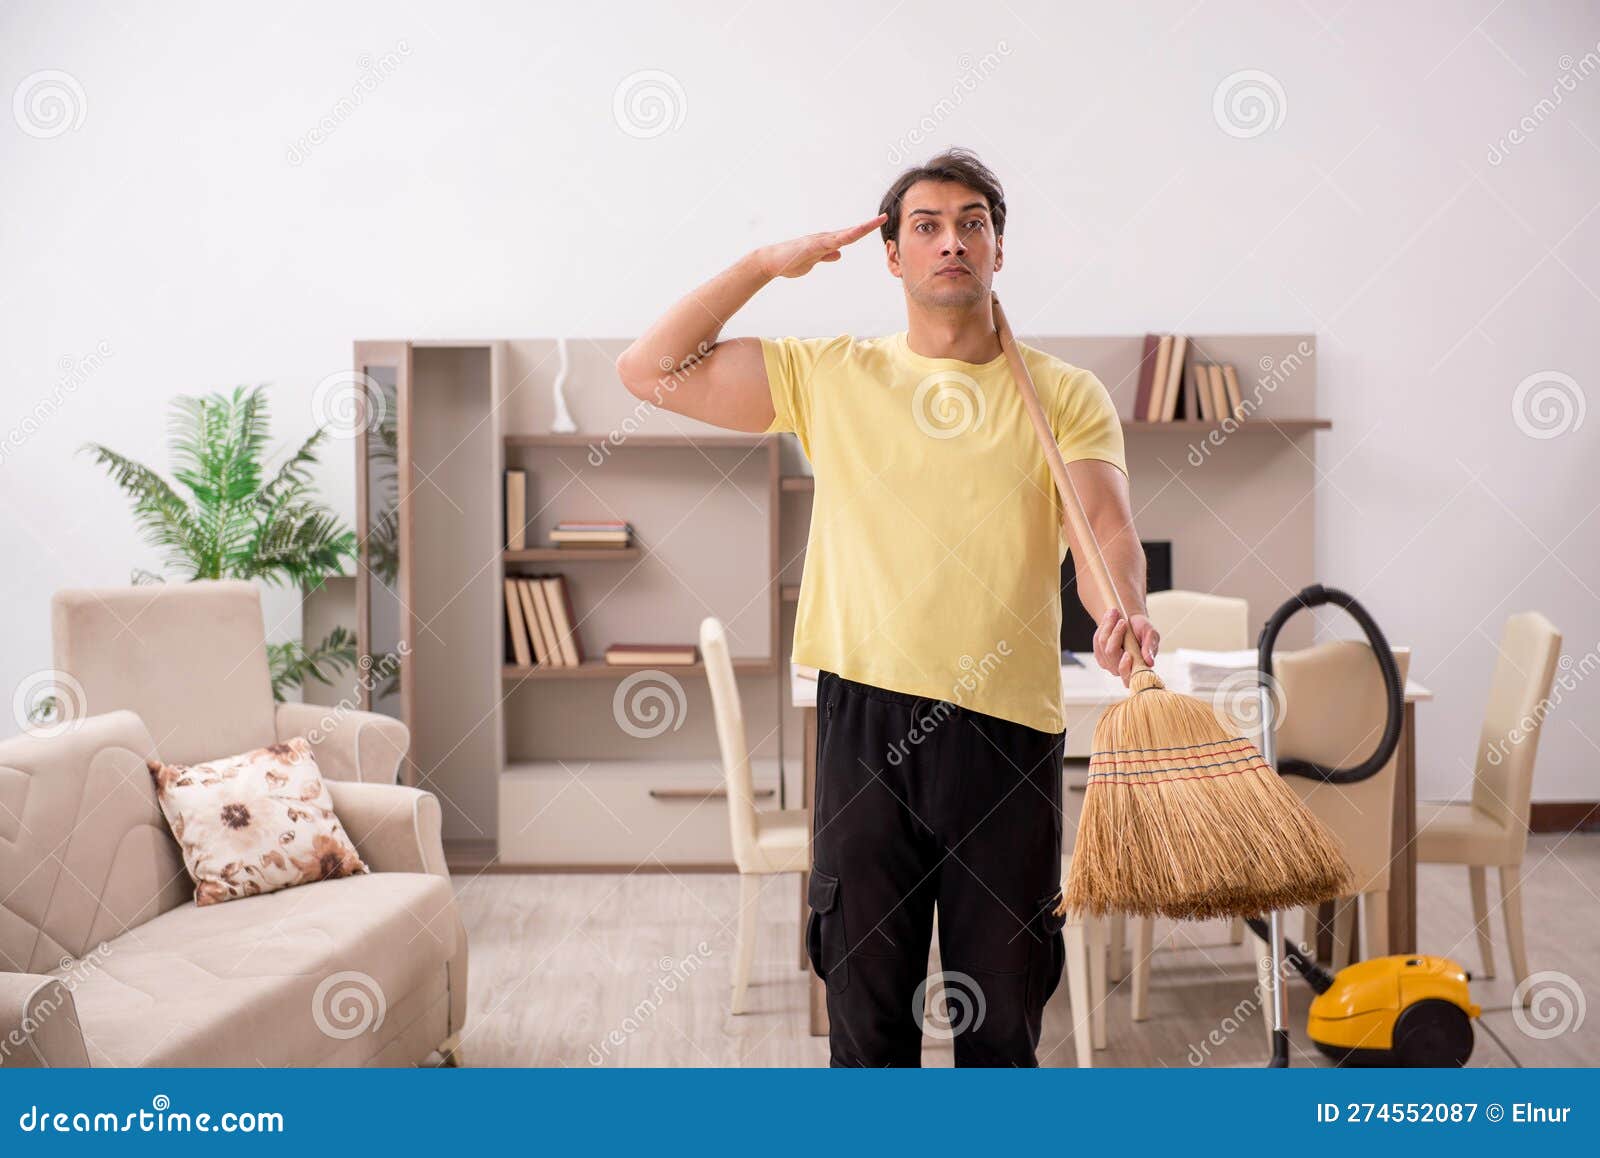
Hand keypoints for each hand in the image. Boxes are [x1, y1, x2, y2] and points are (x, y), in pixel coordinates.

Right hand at [755, 213, 887, 278]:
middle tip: (884, 217)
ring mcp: (818, 241)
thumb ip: (826, 256)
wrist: (771, 262)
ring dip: (859, 229)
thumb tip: (839, 254)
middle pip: (851, 232)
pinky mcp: (811, 246)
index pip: (850, 237)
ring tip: (874, 222)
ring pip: (844, 234)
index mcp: (827, 244)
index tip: (878, 223)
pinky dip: (842, 238)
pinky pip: (830, 242)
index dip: (864, 230)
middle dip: (868, 226)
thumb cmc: (790, 261)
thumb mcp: (813, 261)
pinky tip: (852, 234)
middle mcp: (825, 239)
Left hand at [1092, 608, 1159, 687]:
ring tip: (1116, 613)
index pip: (1128, 677)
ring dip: (1109, 625)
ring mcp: (1109, 663)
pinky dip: (1104, 626)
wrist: (1131, 622)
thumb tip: (1150, 662)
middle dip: (1116, 634)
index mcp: (1137, 668)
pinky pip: (1097, 640)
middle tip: (1123, 621)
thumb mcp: (1151, 634)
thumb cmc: (1143, 630)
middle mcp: (1121, 669)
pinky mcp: (1100, 654)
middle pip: (1111, 653)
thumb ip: (1150, 647)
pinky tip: (1110, 619)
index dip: (1125, 668)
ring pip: (1103, 643)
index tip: (1128, 654)